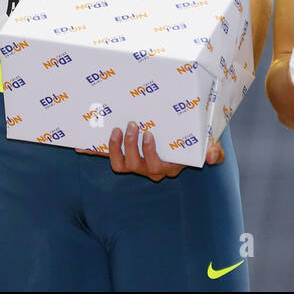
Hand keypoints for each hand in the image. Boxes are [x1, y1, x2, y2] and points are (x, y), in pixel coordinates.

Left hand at [74, 121, 223, 180]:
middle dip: (130, 146)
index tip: (149, 133)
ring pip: (119, 165)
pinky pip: (106, 157)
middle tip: (131, 124)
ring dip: (114, 148)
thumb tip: (212, 155)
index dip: (149, 152)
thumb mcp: (209, 146)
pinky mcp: (122, 156)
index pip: (155, 166)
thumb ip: (213, 152)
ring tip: (115, 129)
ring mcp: (135, 164)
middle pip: (134, 165)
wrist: (184, 142)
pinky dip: (93, 152)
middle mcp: (149, 169)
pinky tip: (79, 146)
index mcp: (167, 166)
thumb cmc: (196, 145)